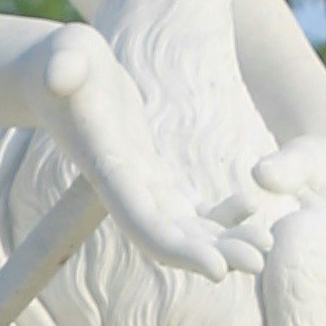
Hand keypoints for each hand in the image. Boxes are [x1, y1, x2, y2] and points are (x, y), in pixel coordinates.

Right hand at [37, 30, 268, 283]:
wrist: (61, 71)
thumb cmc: (66, 60)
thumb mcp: (65, 54)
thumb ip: (62, 66)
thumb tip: (59, 75)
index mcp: (110, 171)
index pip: (144, 225)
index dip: (181, 251)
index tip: (219, 271)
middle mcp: (125, 190)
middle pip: (172, 239)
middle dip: (214, 254)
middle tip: (261, 260)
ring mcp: (141, 186)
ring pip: (186, 230)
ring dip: (224, 242)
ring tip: (267, 241)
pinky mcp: (154, 176)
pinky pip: (191, 210)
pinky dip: (221, 216)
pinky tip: (253, 208)